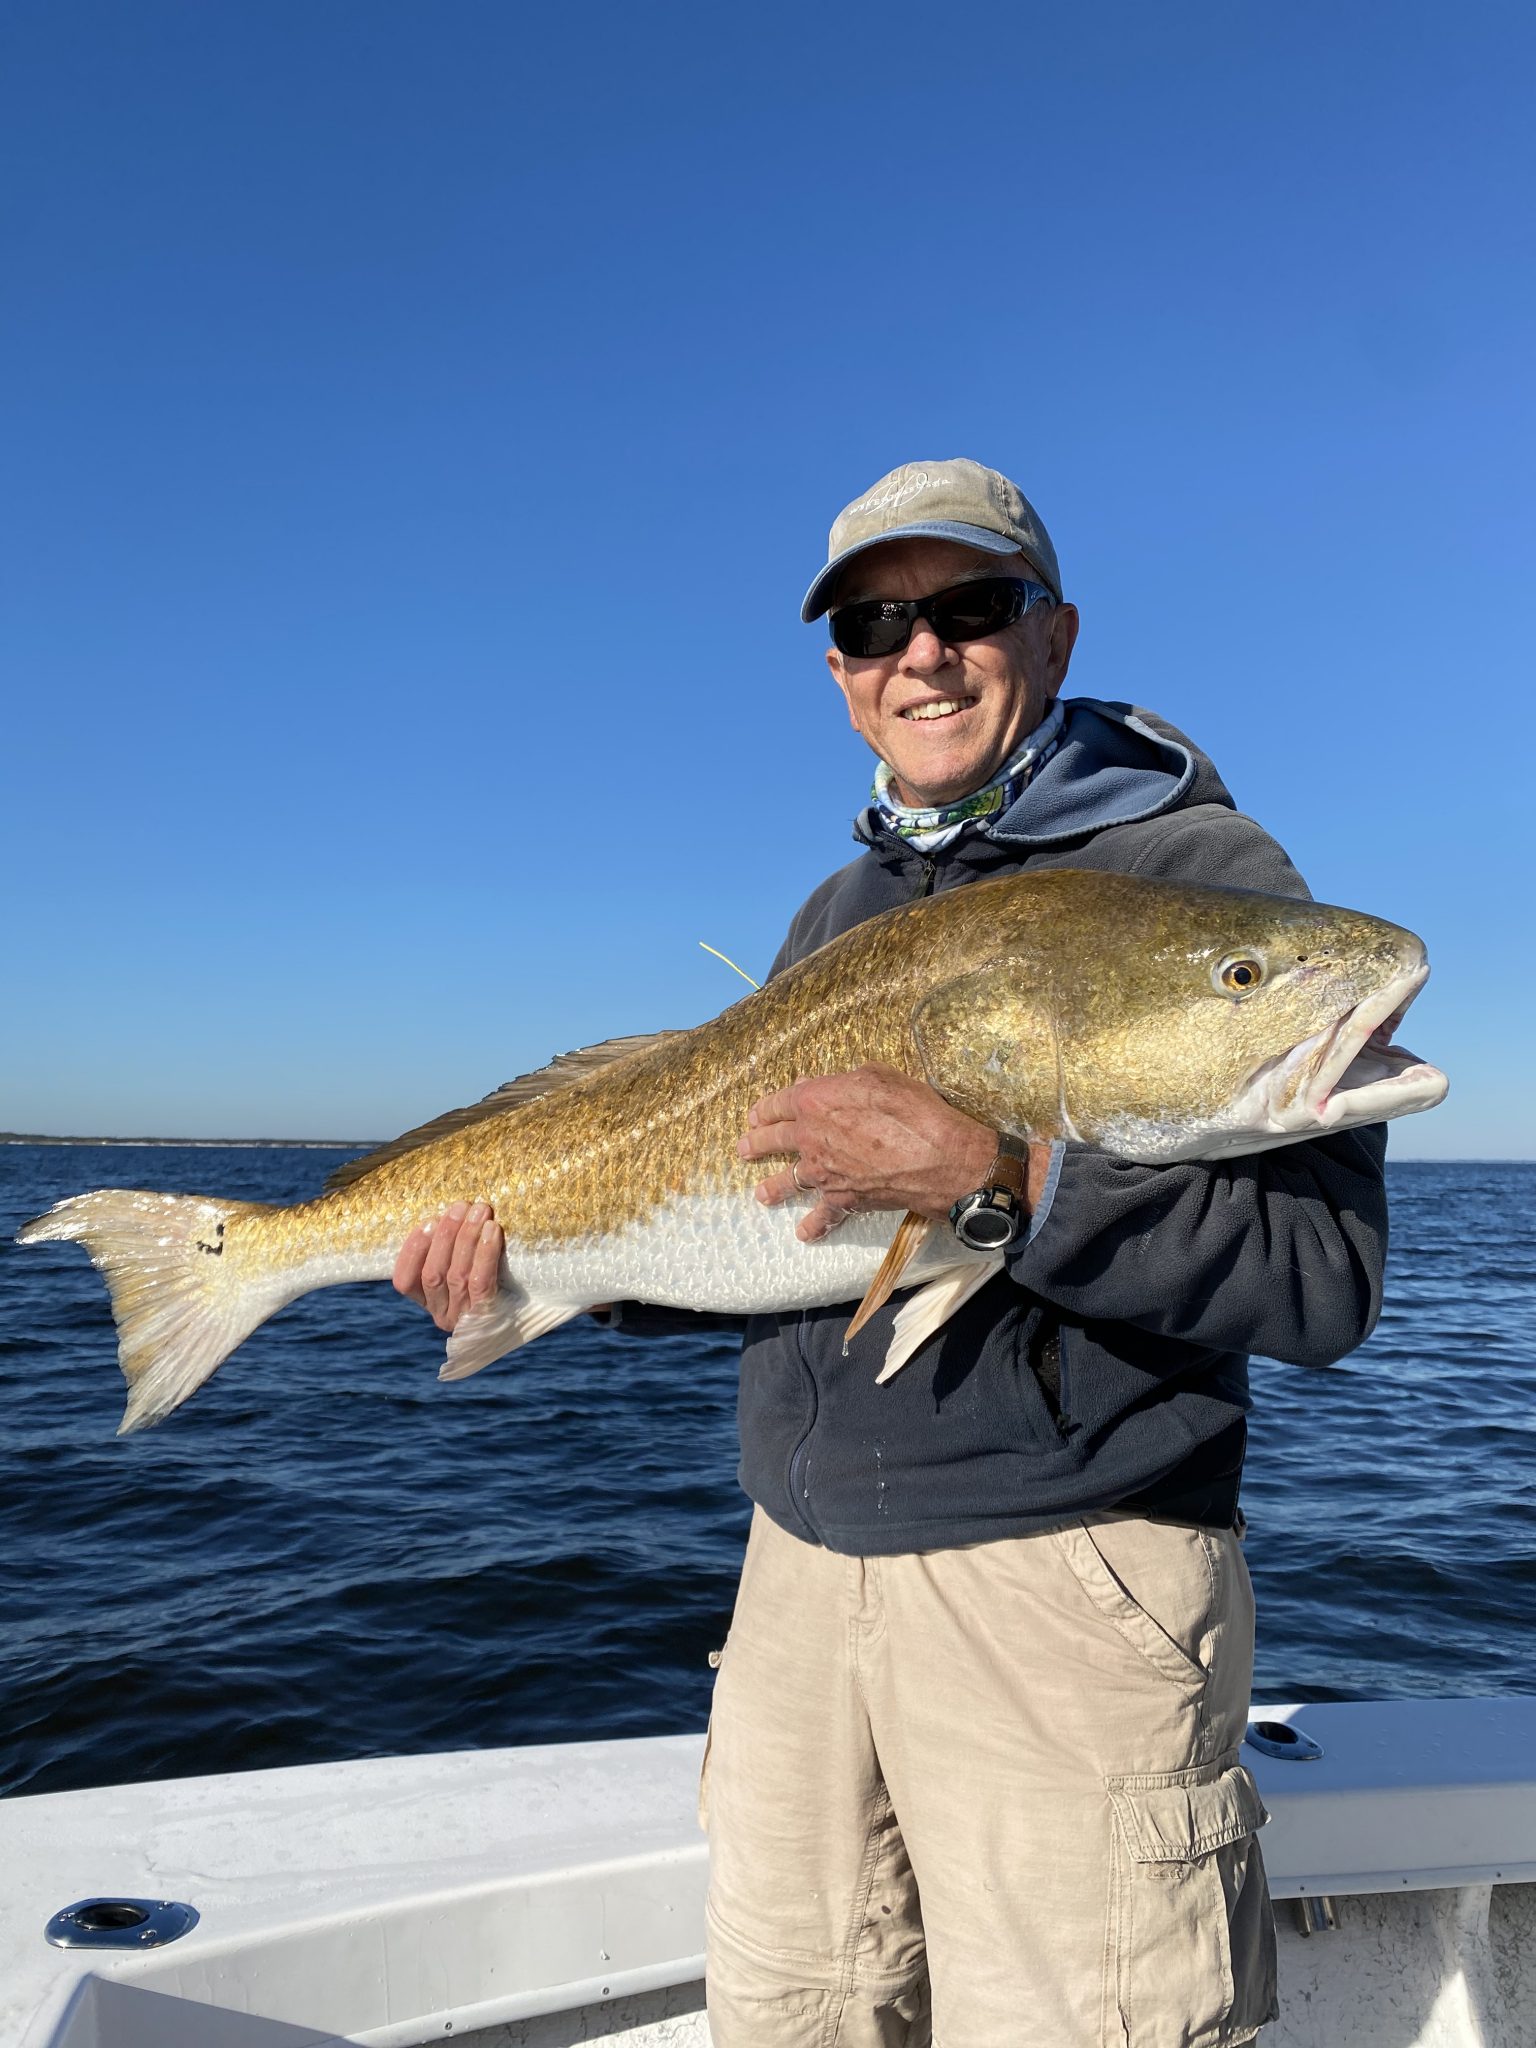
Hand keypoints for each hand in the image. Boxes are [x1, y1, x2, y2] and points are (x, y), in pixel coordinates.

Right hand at [392, 1201, 503, 1331]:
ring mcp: (464, 1318)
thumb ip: (452, 1250)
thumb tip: (452, 1213)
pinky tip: (492, 1229)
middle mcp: (441, 1315)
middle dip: (445, 1234)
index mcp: (428, 1303)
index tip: (428, 1221)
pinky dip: (485, 1252)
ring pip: (457, 1275)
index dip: (412, 1249)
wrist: (530, 1313)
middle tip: (460, 1206)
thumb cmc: (496, 1282)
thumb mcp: (465, 1270)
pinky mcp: (488, 1316)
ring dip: (466, 1237)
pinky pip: (482, 1282)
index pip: (405, 1281)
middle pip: (433, 1274)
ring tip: (479, 1211)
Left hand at [737, 1064, 1012, 1242]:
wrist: (938, 1158)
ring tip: (761, 1194)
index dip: (764, 1108)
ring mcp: (824, 1173)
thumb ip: (841, 1082)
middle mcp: (811, 1139)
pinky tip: (805, 1234)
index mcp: (815, 1103)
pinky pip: (823, 1215)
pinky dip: (814, 1225)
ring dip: (773, 1188)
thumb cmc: (913, 1109)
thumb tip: (811, 1085)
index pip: (778, 1103)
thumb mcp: (878, 1077)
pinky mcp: (843, 1199)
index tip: (755, 1115)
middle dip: (755, 1144)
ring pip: (789, 1181)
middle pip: (773, 1141)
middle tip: (744, 1149)